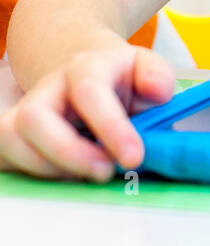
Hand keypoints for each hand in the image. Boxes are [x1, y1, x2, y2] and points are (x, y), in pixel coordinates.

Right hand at [0, 42, 175, 181]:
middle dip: (67, 152)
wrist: (83, 71)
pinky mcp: (12, 135)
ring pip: (10, 138)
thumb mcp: (145, 68)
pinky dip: (30, 173)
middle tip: (104, 173)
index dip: (110, 127)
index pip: (89, 92)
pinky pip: (3, 156)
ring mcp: (25, 111)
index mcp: (85, 68)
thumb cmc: (119, 78)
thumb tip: (158, 91)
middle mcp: (48, 88)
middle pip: (34, 117)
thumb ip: (157, 76)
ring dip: (48, 168)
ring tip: (85, 176)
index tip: (134, 157)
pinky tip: (63, 178)